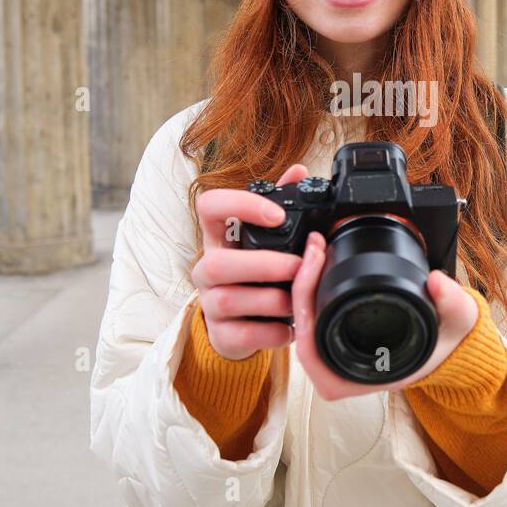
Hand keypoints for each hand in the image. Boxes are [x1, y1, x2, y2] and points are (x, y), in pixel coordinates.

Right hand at [190, 164, 310, 360]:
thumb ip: (279, 203)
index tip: (277, 215)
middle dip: (262, 265)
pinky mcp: (221, 335)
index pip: (209, 206)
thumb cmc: (255, 274)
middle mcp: (207, 269)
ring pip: (229, 300)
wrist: (240, 325)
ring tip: (296, 299)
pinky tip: (290, 326)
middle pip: (215, 263)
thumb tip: (299, 171)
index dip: (239, 204)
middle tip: (297, 266)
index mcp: (219, 238)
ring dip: (271, 299)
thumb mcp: (264, 238)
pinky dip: (272, 332)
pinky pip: (242, 335)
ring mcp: (210, 304)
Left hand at [289, 230, 480, 400]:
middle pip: (299, 328)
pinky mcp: (338, 335)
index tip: (315, 265)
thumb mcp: (457, 321)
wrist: (452, 345)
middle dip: (300, 283)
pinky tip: (321, 260)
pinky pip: (312, 315)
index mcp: (359, 377)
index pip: (311, 348)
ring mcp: (335, 354)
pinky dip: (312, 287)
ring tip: (317, 248)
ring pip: (302, 320)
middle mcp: (340, 371)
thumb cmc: (448, 342)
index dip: (304, 305)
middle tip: (315, 247)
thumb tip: (437, 282)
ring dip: (304, 283)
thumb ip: (452, 302)